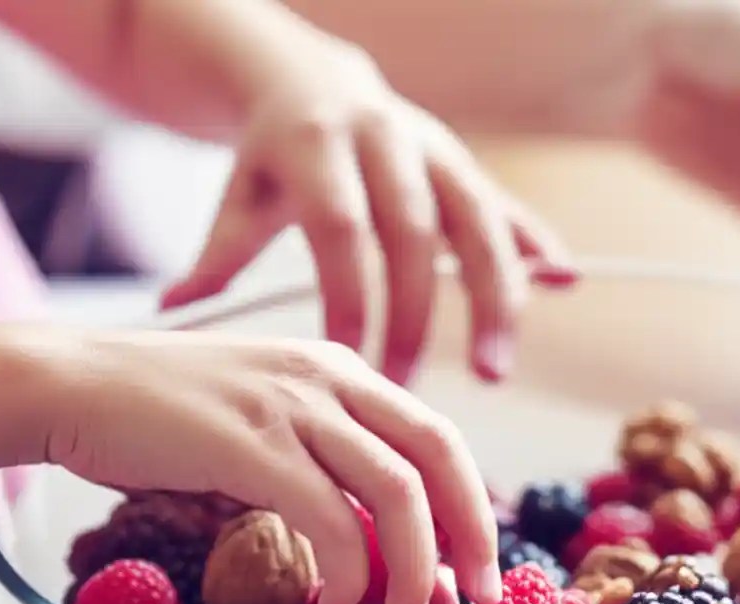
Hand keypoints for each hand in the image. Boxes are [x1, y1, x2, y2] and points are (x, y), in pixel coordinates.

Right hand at [44, 331, 500, 603]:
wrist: (71, 385)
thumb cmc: (158, 413)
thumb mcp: (260, 421)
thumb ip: (314, 460)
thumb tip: (362, 534)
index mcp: (338, 369)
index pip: (434, 435)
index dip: (468, 502)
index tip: (475, 561)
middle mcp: (328, 377)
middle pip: (439, 453)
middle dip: (472, 531)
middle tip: (479, 595)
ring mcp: (291, 406)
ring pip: (396, 490)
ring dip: (417, 564)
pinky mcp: (251, 443)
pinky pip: (328, 516)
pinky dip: (348, 569)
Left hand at [161, 15, 574, 384]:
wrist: (316, 76)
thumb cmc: (273, 149)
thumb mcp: (238, 192)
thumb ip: (218, 252)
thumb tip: (174, 309)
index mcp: (318, 144)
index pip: (342, 228)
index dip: (352, 296)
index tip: (350, 365)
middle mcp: (385, 140)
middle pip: (416, 230)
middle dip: (420, 313)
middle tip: (412, 390)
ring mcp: (433, 148)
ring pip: (476, 220)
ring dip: (494, 293)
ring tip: (493, 368)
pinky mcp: (464, 160)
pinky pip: (506, 203)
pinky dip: (536, 240)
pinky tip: (566, 278)